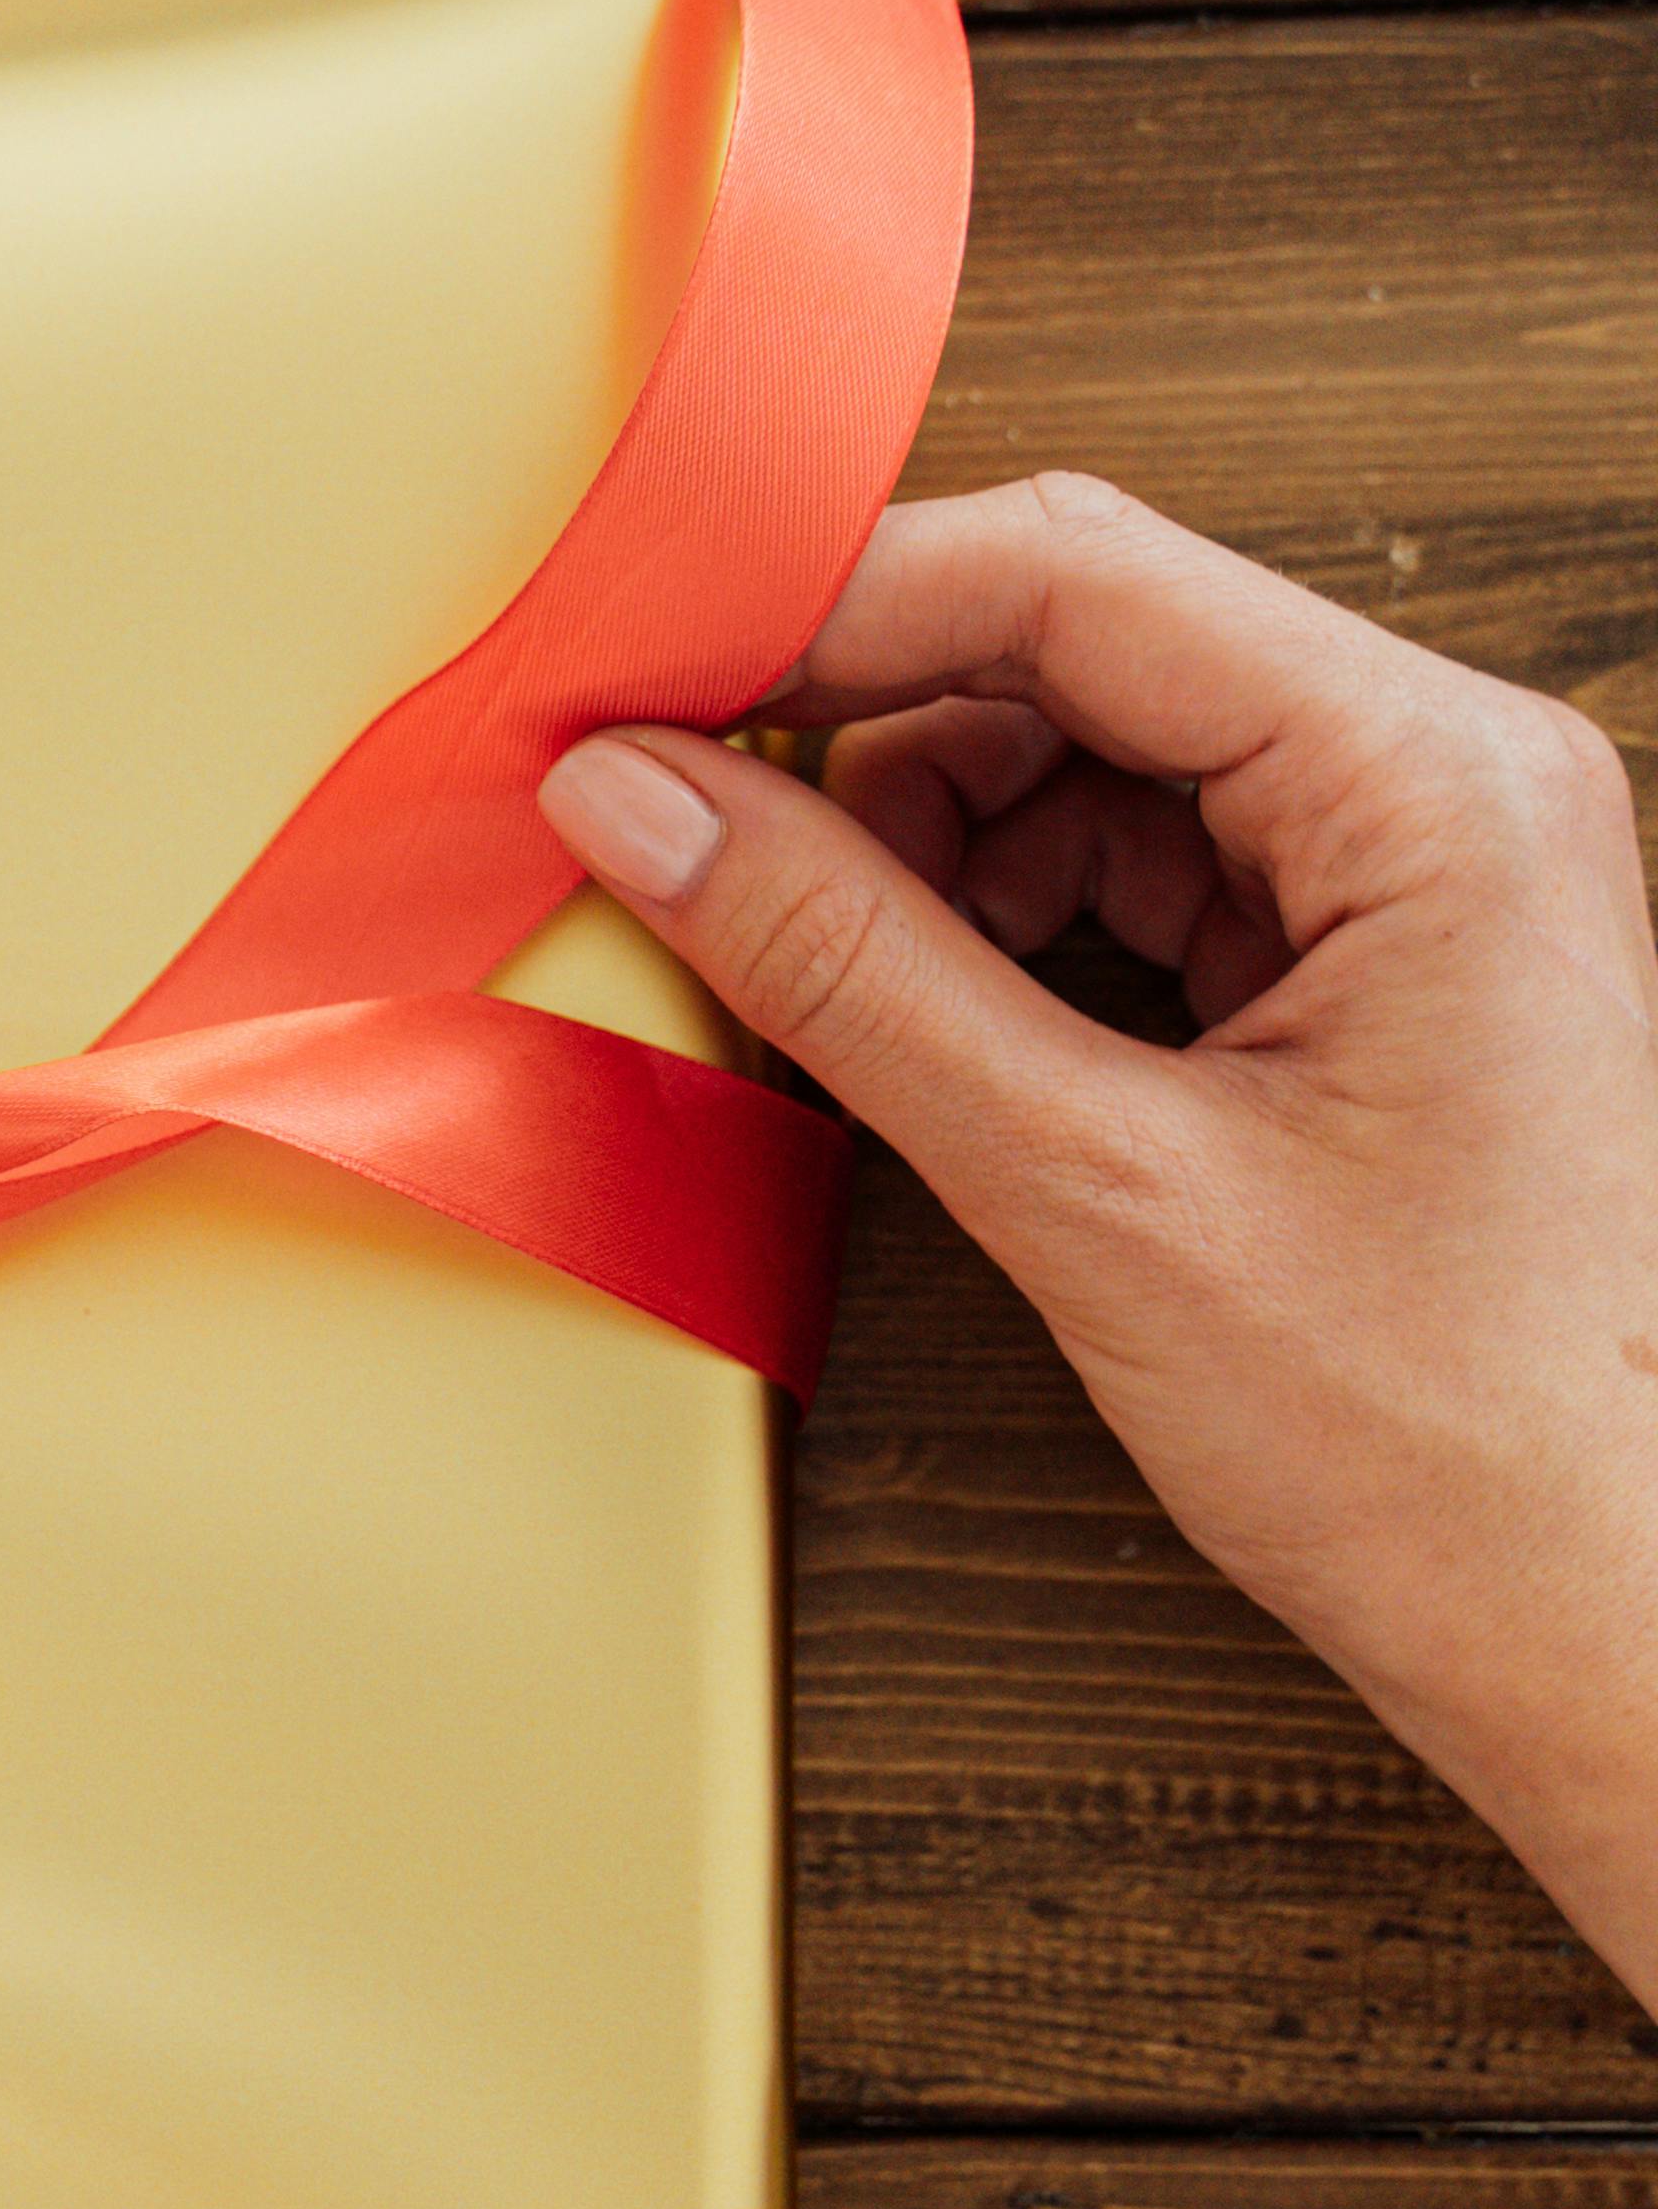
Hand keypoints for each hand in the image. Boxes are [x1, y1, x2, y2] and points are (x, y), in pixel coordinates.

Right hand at [540, 468, 1657, 2005]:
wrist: (1619, 1632)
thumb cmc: (1467, 1453)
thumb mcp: (1102, 1194)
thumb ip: (851, 971)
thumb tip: (652, 803)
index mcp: (1440, 785)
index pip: (1075, 576)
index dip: (828, 602)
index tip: (649, 669)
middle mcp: (1454, 781)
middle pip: (1085, 637)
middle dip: (866, 720)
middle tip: (678, 806)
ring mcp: (1427, 864)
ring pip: (1102, 745)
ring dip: (927, 829)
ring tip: (816, 965)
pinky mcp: (1386, 955)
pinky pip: (1153, 854)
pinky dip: (1008, 911)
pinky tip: (922, 1008)